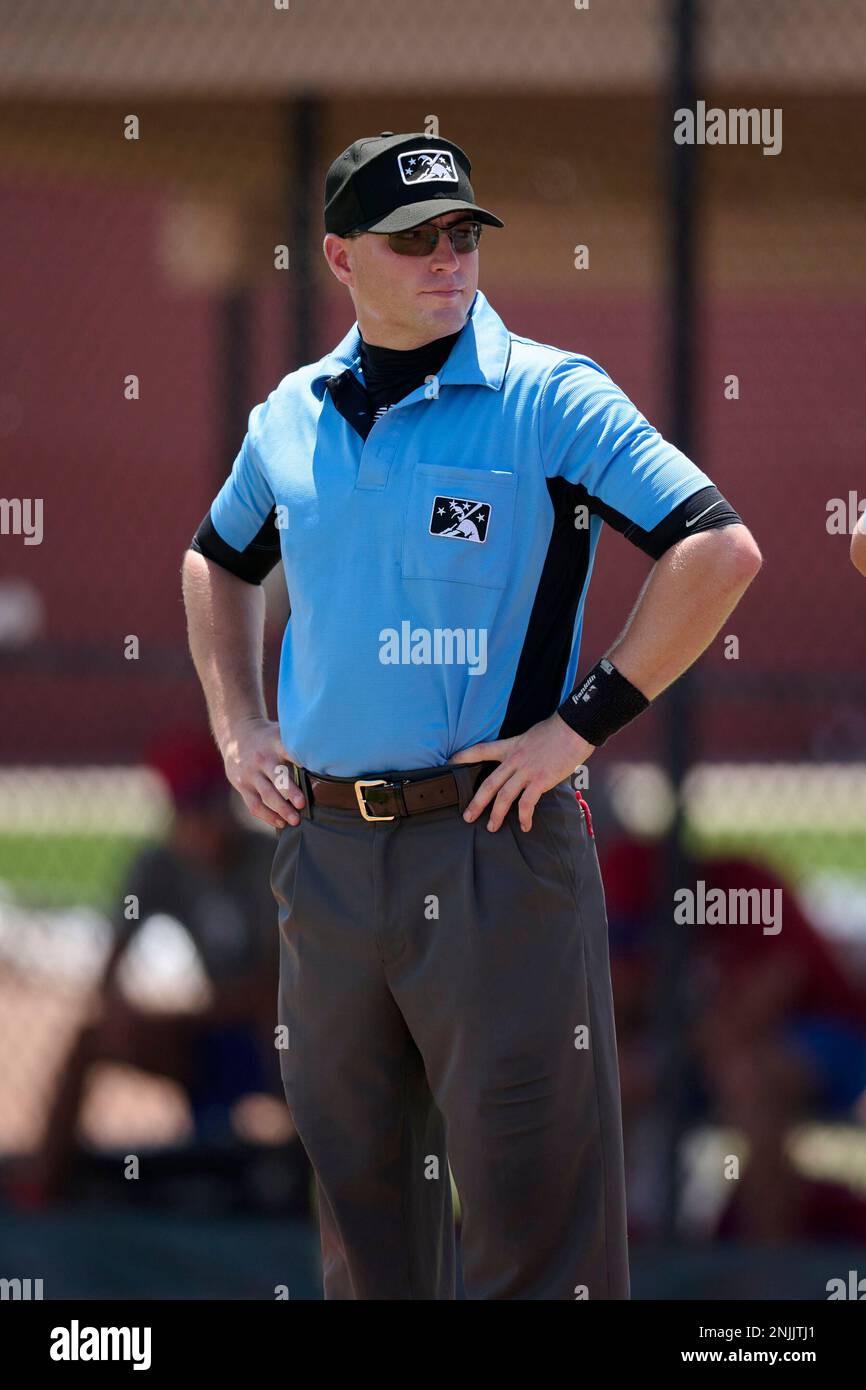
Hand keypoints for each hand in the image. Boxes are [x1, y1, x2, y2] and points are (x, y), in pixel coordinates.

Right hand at [221, 716, 304, 828]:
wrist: (236, 735)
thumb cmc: (268, 738)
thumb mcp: (281, 732)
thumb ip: (299, 743)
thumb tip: (328, 754)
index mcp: (275, 744)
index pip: (289, 751)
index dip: (301, 760)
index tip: (314, 770)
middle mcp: (262, 759)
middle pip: (276, 776)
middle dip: (290, 792)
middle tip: (303, 805)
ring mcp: (250, 774)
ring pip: (266, 795)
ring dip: (281, 810)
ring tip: (295, 821)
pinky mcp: (242, 786)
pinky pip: (254, 804)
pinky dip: (267, 816)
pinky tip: (280, 823)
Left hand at [450, 713, 595, 831]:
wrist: (574, 729)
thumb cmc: (558, 731)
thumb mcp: (531, 736)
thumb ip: (524, 750)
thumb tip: (525, 762)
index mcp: (511, 746)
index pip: (481, 750)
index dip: (464, 756)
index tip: (450, 763)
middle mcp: (515, 760)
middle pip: (489, 783)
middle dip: (476, 802)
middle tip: (467, 817)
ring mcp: (527, 771)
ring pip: (505, 796)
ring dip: (496, 814)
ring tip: (492, 827)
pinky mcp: (541, 780)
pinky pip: (527, 803)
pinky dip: (524, 817)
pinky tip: (525, 826)